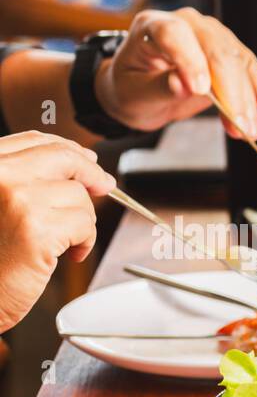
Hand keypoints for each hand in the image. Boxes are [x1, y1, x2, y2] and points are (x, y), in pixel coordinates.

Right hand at [0, 132, 115, 331]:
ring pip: (79, 195)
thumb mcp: (0, 202)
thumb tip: (85, 162)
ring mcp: (17, 198)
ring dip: (82, 220)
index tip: (89, 162)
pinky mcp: (37, 229)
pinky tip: (69, 255)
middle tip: (105, 186)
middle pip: (63, 158)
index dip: (69, 150)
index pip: (35, 141)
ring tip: (65, 240)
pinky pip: (84, 224)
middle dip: (91, 174)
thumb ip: (27, 178)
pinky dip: (85, 242)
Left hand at [95, 8, 256, 138]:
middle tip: (237, 126)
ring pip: (237, 60)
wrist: (142, 88)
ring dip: (247, 98)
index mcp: (151, 26)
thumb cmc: (132, 89)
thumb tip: (183, 85)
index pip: (174, 35)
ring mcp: (209, 34)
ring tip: (248, 131)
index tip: (200, 92)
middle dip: (230, 91)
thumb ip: (159, 87)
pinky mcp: (227, 50)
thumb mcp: (135, 94)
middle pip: (215, 50)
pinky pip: (248, 66)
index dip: (189, 61)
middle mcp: (184, 23)